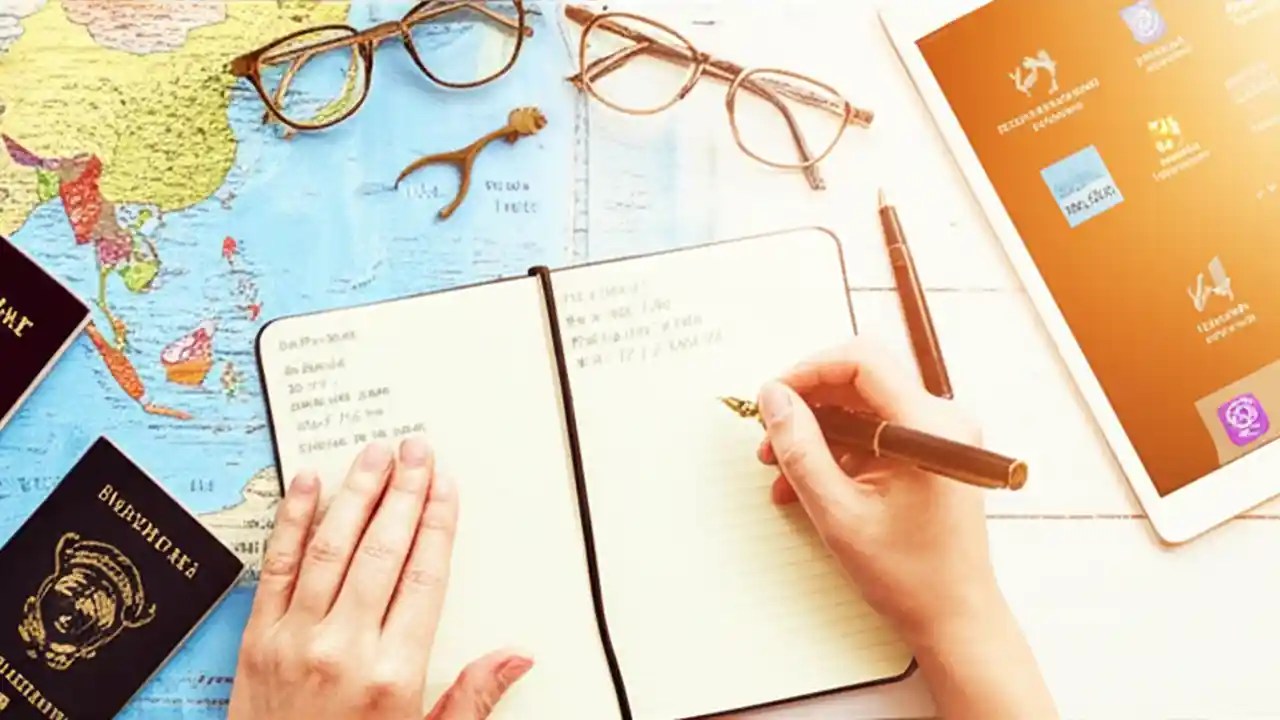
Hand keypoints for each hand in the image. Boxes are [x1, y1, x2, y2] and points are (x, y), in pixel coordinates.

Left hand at [228, 437, 532, 719]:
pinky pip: (277, 567)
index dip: (438, 523)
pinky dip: (292, 521)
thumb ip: (473, 697)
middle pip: (383, 550)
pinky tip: (308, 487)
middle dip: (404, 492)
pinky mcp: (257, 640)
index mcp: (393, 674)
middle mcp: (344, 649)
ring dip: (356, 493)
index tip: (446, 486)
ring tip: (374, 455)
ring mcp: (296, 640)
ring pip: (332, 547)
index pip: (424, 576)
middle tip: (416, 451)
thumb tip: (516, 657)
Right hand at [757, 339, 1056, 719]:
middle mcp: (941, 421)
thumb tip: (775, 399)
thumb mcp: (838, 512)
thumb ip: (801, 449)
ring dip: (816, 431)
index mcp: (928, 428)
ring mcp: (937, 436)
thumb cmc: (910, 575)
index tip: (773, 396)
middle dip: (807, 403)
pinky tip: (804, 481)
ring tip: (779, 466)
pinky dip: (835, 449)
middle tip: (769, 436)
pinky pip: (873, 432)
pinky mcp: (929, 452)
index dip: (808, 370)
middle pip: (860, 380)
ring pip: (861, 407)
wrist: (954, 617)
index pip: (862, 362)